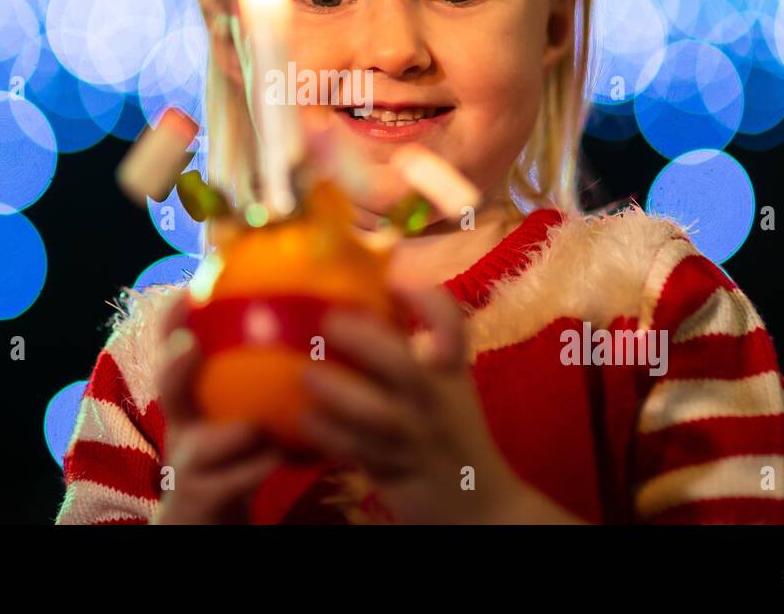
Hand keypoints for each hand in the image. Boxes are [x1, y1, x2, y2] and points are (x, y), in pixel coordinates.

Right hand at [150, 294, 284, 523]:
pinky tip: (284, 455)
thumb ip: (265, 379)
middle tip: (190, 346)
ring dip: (229, 433)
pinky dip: (255, 468)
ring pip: (198, 444)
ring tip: (255, 425)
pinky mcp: (200, 500)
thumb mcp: (246, 414)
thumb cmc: (240, 459)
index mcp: (192, 401)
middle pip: (168, 392)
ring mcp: (187, 466)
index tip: (184, 289)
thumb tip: (320, 321)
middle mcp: (182, 428)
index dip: (173, 323)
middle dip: (175, 366)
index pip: (176, 352)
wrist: (213, 522)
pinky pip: (228, 482)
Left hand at [301, 285, 577, 523]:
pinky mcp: (395, 472)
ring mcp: (417, 439)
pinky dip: (327, 435)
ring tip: (307, 374)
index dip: (426, 299)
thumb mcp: (441, 386)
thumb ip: (408, 345)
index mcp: (450, 372)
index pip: (452, 326)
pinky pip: (356, 452)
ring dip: (337, 391)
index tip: (395, 278)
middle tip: (329, 322)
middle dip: (363, 340)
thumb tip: (363, 290)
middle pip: (405, 367)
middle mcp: (436, 401)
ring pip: (377, 415)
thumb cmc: (447, 429)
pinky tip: (306, 419)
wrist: (477, 504)